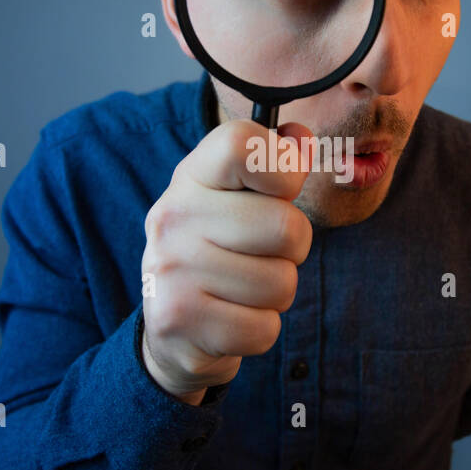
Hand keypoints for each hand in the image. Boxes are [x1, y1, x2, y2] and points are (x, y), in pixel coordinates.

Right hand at [141, 119, 313, 403]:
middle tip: (264, 256)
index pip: (242, 144)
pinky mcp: (175, 319)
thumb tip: (301, 138)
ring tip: (243, 290)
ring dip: (276, 295)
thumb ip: (276, 164)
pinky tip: (232, 320)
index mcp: (191, 176)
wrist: (173, 327)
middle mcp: (172, 216)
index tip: (282, 191)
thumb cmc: (222, 251)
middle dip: (293, 250)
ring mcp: (170, 268)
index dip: (283, 167)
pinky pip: (262, 329)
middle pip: (286, 227)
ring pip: (280, 283)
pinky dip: (260, 331)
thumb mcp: (241, 199)